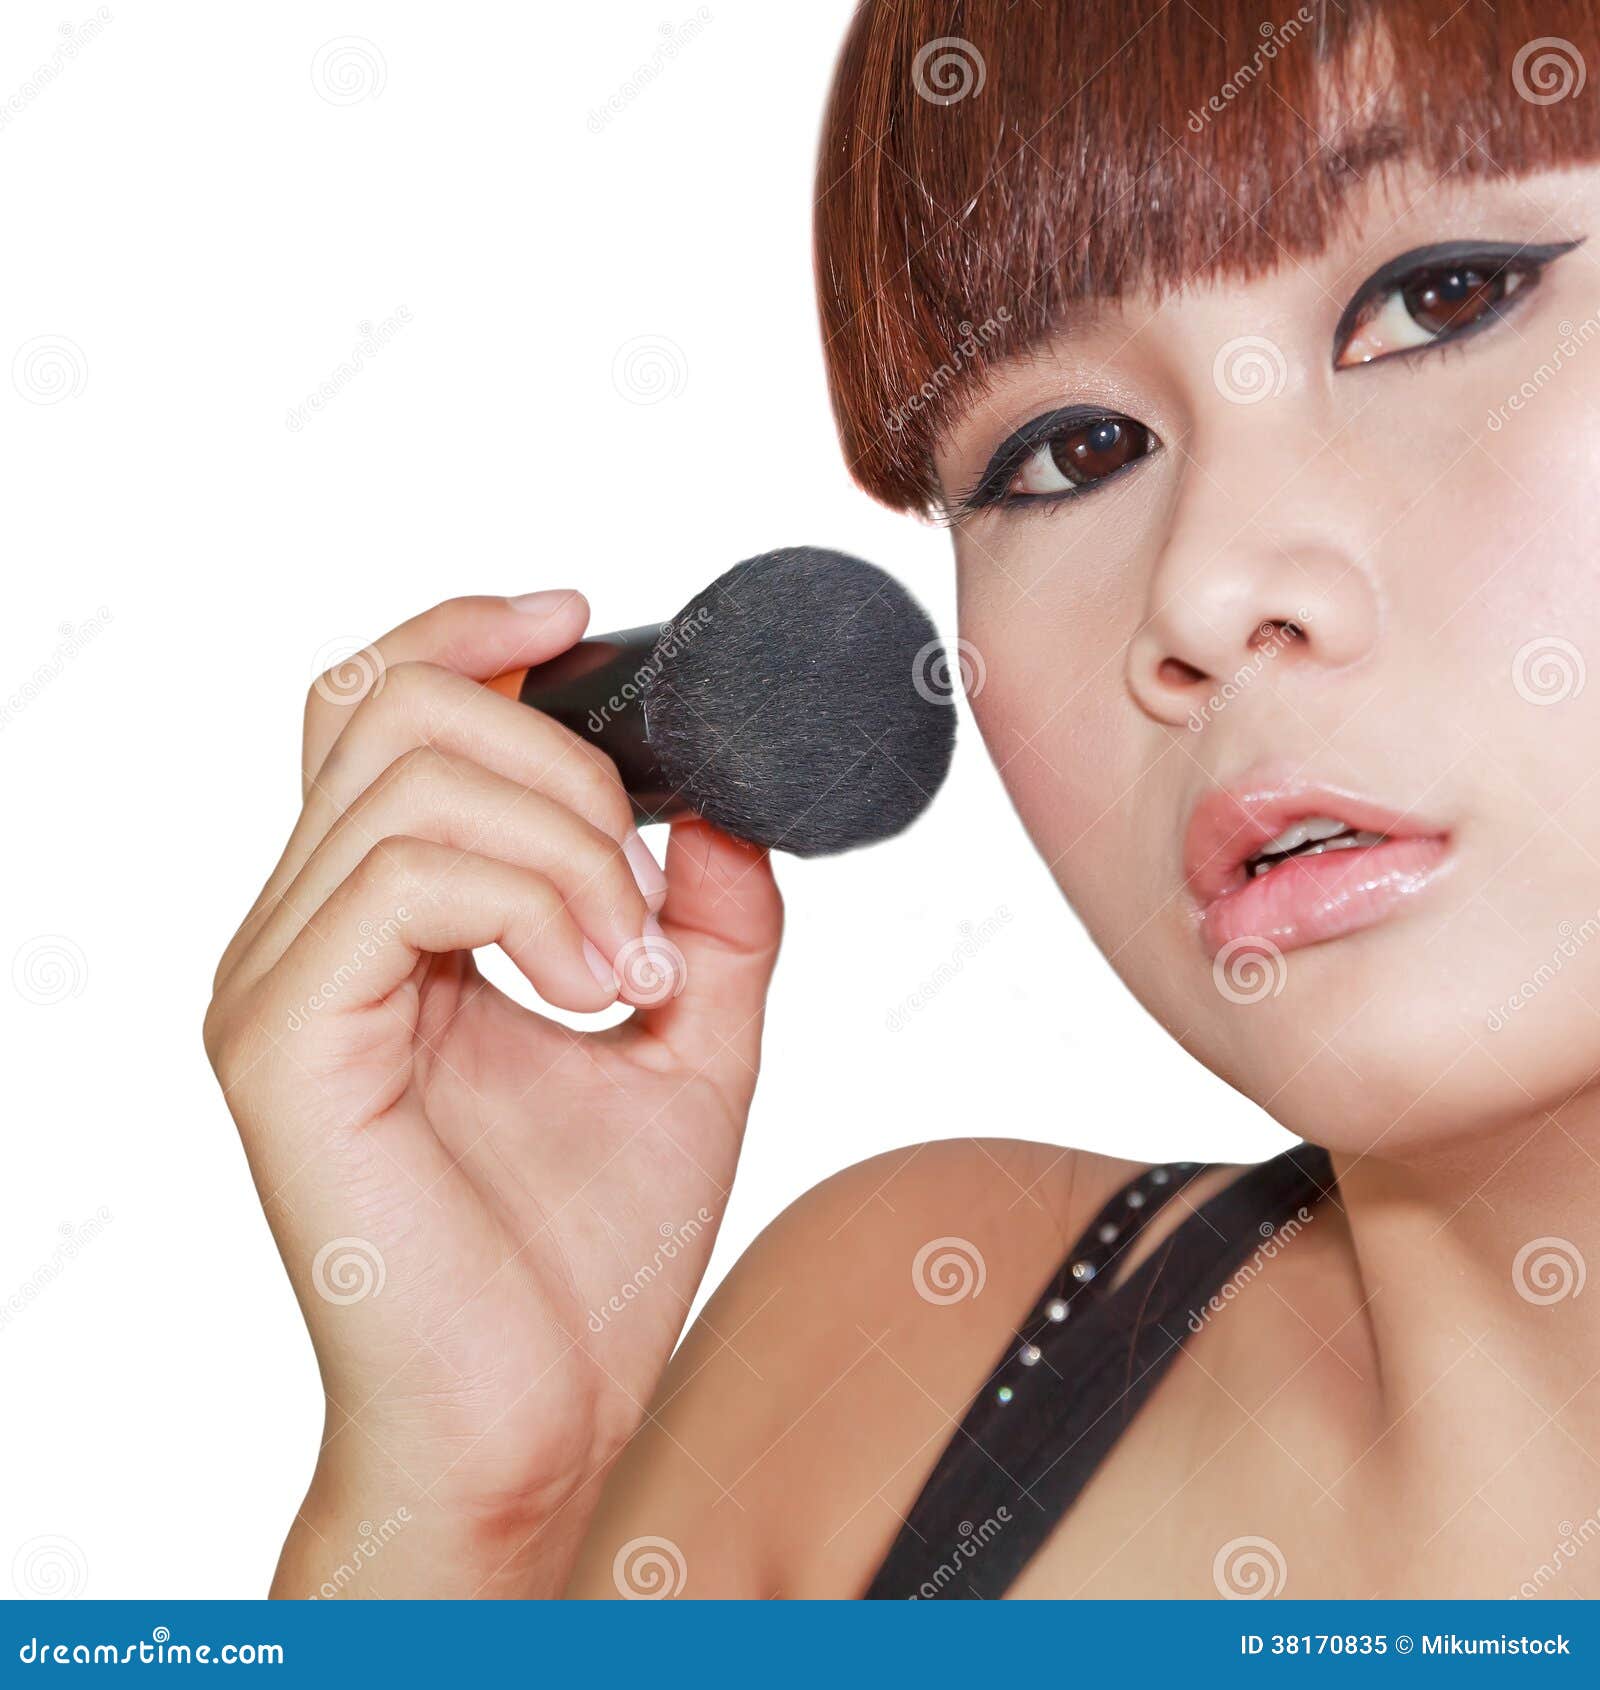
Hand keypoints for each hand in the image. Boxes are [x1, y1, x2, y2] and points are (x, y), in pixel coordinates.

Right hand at [203, 591, 782, 1594]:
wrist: (537, 1424)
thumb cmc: (585, 1256)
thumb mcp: (684, 1046)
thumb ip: (702, 918)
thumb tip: (723, 806)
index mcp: (376, 922)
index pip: (375, 707)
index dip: (467, 631)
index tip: (577, 620)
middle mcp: (303, 932)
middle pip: (394, 707)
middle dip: (559, 757)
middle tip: (640, 891)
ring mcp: (277, 980)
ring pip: (407, 779)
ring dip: (564, 844)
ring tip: (628, 967)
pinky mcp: (283, 1043)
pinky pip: (397, 877)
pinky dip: (530, 900)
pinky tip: (595, 986)